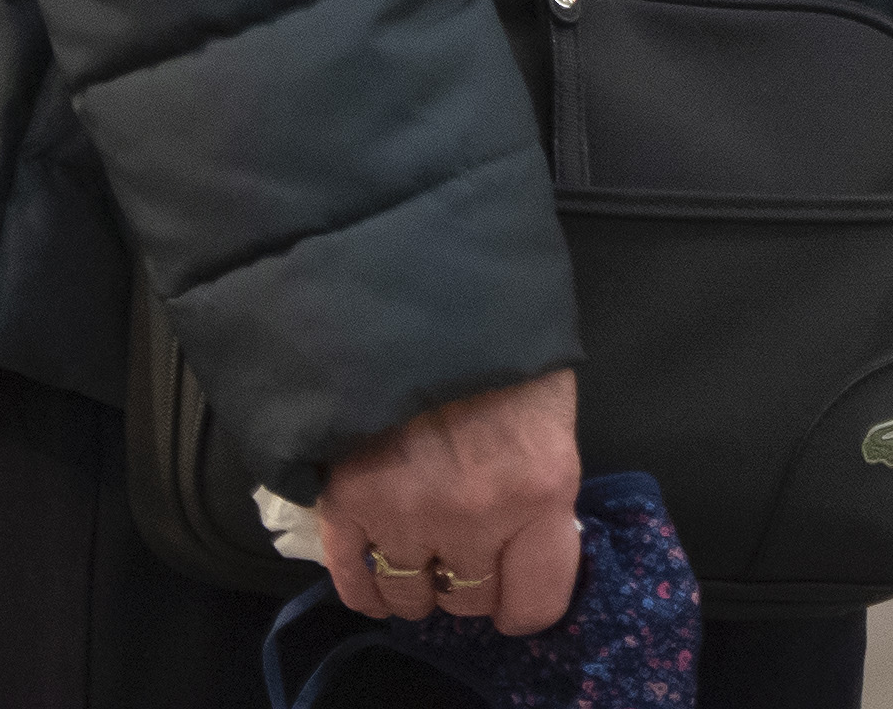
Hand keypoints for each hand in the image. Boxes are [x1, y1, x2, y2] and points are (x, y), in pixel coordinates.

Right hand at [317, 366, 579, 632]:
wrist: (421, 289)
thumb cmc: (500, 342)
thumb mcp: (548, 412)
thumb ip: (540, 487)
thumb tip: (528, 540)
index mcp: (540, 490)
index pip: (535, 602)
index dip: (523, 601)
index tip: (514, 586)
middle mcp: (474, 516)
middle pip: (469, 600)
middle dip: (469, 581)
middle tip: (465, 549)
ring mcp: (404, 514)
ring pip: (410, 597)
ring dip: (415, 582)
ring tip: (418, 552)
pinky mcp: (345, 504)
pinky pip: (353, 580)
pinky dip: (364, 585)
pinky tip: (374, 571)